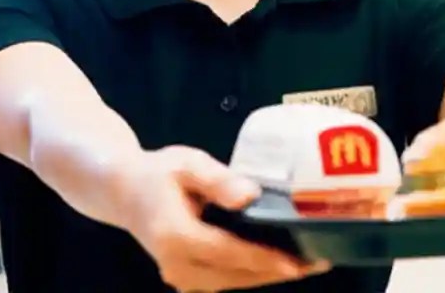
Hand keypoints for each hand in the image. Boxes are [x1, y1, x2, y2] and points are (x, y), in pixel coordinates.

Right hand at [113, 145, 329, 291]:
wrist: (124, 192)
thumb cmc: (158, 172)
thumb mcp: (187, 164)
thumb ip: (219, 180)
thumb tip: (250, 195)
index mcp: (176, 237)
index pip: (229, 253)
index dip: (265, 259)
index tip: (298, 262)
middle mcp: (177, 265)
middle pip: (236, 275)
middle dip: (278, 271)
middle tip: (320, 261)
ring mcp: (180, 277)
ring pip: (233, 283)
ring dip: (269, 275)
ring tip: (309, 264)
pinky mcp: (187, 279)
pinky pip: (226, 281)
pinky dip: (253, 274)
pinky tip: (280, 263)